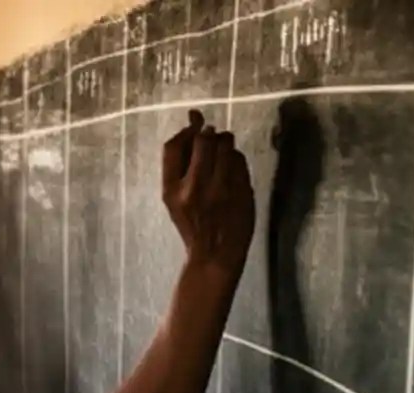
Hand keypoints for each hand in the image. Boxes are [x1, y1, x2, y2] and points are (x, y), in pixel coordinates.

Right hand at [163, 109, 255, 271]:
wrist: (215, 253)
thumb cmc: (192, 223)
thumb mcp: (172, 199)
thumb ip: (180, 162)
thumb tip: (194, 118)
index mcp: (172, 191)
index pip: (174, 146)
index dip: (186, 131)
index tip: (194, 128)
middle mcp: (195, 188)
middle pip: (203, 140)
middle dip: (208, 133)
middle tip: (211, 137)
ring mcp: (221, 189)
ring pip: (226, 145)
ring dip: (225, 141)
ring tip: (222, 151)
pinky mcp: (242, 191)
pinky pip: (240, 160)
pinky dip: (237, 158)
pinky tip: (232, 169)